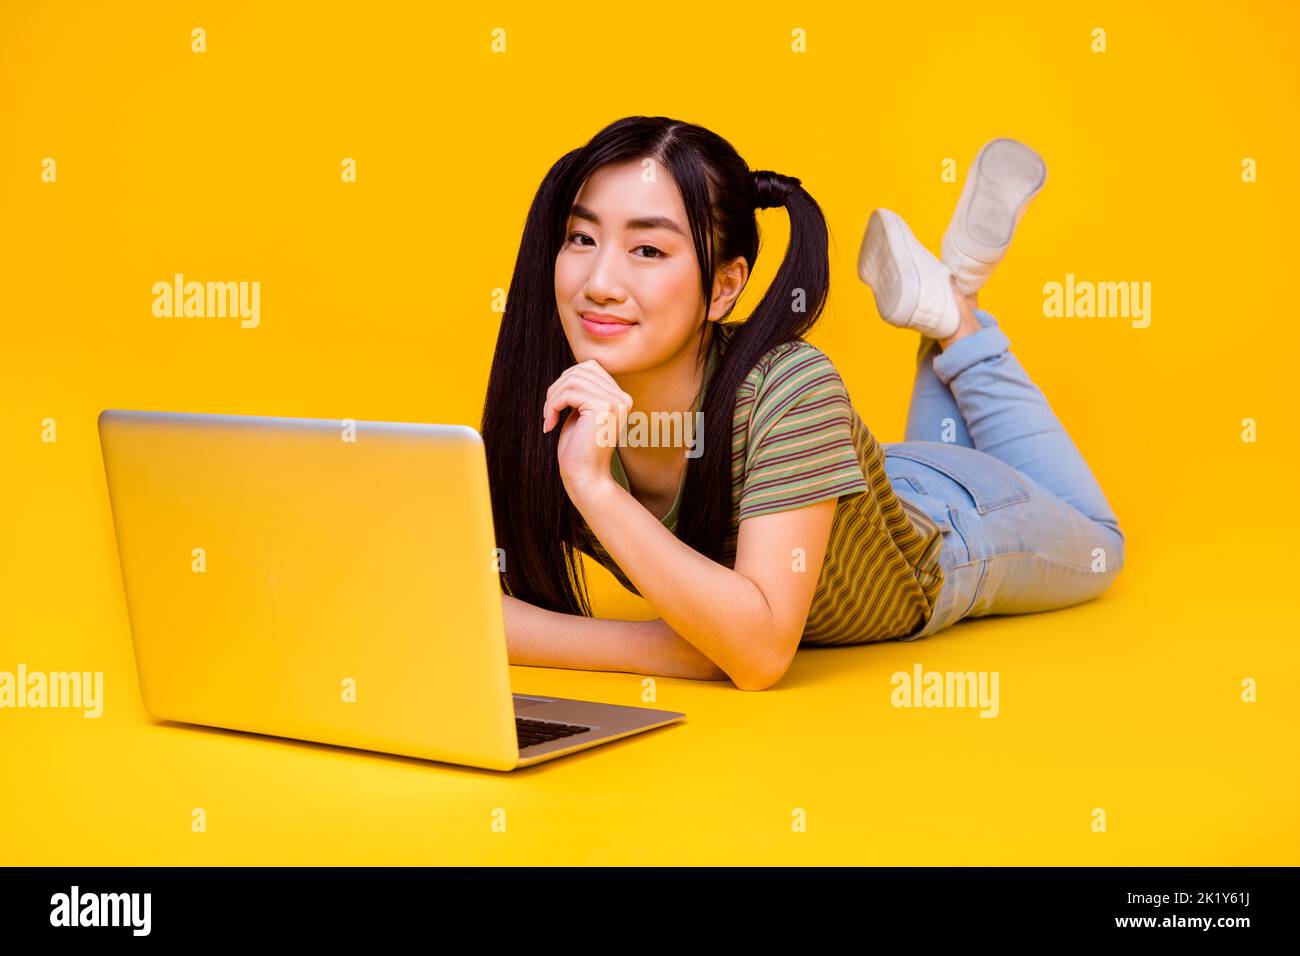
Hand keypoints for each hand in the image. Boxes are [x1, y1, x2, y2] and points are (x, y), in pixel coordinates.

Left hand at [542, 359, 631, 503]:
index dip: (567, 381)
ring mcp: (615, 402)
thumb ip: (582, 391)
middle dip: (558, 387)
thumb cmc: (579, 449)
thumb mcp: (581, 413)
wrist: (586, 476)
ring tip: (548, 416)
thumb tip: (573, 368)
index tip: (556, 404)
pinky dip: (552, 405)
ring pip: (572, 380)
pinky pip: (568, 393)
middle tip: (548, 411)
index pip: (590, 368)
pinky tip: (550, 423)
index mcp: (620, 398)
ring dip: (553, 397)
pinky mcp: (603, 408)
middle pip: (581, 370)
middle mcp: (622, 398)